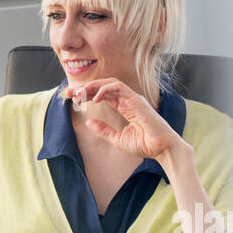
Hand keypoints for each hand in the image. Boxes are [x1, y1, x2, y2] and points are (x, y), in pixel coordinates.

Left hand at [66, 78, 187, 160]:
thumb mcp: (118, 139)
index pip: (102, 95)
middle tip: (70, 93)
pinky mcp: (137, 100)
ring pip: (110, 83)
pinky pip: (119, 87)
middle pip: (103, 87)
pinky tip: (95, 98)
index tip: (73, 98)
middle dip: (86, 88)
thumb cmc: (145, 145)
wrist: (162, 149)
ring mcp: (132, 98)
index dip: (87, 94)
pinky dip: (105, 90)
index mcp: (124, 107)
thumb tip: (88, 122)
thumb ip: (104, 130)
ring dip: (93, 86)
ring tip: (80, 94)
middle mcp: (127, 100)